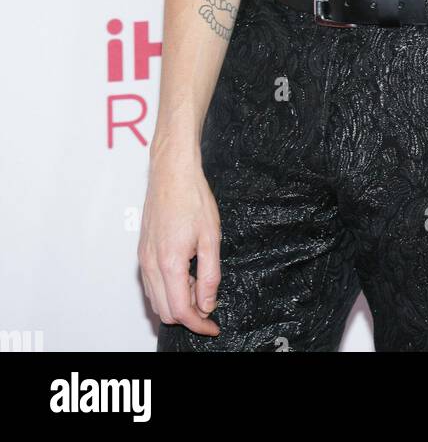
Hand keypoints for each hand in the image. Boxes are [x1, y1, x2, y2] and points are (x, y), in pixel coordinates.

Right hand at [138, 150, 221, 335]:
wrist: (172, 173)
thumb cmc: (192, 198)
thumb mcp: (211, 239)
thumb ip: (209, 276)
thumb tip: (207, 304)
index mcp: (169, 263)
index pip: (180, 311)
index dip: (199, 324)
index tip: (212, 326)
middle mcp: (151, 265)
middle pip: (165, 311)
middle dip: (188, 314)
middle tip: (208, 298)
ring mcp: (143, 259)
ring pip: (155, 300)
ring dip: (177, 302)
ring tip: (198, 281)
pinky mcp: (142, 253)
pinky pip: (151, 285)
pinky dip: (167, 289)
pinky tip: (185, 272)